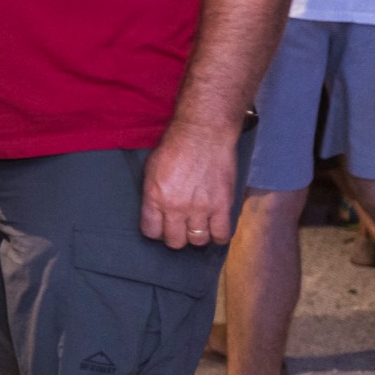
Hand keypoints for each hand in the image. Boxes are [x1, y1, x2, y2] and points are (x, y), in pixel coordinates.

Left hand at [141, 121, 238, 247]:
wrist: (203, 134)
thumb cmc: (175, 147)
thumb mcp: (151, 170)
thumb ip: (152, 195)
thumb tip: (155, 213)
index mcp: (155, 196)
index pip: (151, 231)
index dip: (155, 231)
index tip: (160, 227)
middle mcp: (176, 206)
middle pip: (174, 241)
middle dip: (175, 237)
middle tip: (179, 226)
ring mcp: (201, 208)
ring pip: (197, 241)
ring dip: (196, 236)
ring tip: (196, 225)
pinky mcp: (223, 206)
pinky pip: (222, 235)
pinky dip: (218, 235)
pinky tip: (214, 227)